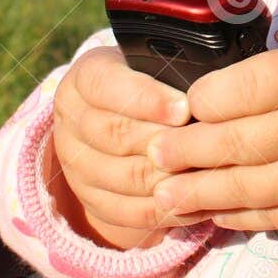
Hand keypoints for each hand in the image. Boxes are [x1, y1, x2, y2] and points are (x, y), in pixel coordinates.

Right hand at [48, 46, 202, 250]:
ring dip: (169, 178)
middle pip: (115, 135)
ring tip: (207, 174)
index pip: (105, 85)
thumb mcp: (153, 65)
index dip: (146, 99)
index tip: (184, 109)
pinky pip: (128, 212)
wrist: (118, 117)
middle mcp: (71, 121)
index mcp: (83, 79)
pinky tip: (197, 201)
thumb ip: (171, 71)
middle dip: (164, 141)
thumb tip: (206, 89)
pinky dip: (166, 210)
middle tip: (204, 145)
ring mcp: (76, 164)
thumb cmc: (149, 83)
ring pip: (124, 177)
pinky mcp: (90, 199)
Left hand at [144, 37, 277, 235]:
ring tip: (161, 191)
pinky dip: (234, 213)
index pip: (249, 87)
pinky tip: (207, 210)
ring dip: (197, 191)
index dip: (206, 99)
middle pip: (238, 141)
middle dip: (186, 150)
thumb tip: (229, 87)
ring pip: (246, 187)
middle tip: (150, 152)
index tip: (183, 103)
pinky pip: (270, 215)